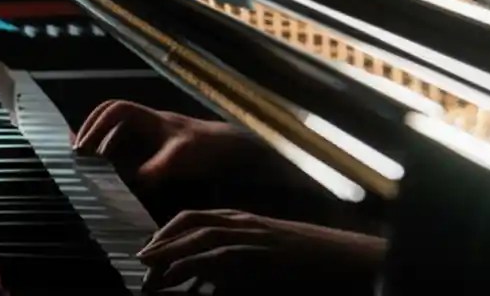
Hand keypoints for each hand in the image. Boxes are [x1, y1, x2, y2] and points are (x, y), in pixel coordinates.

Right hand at [73, 100, 257, 186]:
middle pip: (110, 119)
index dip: (95, 124)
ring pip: (119, 134)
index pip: (114, 110)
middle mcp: (148, 124)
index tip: (84, 145)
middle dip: (92, 133)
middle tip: (78, 155)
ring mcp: (153, 136)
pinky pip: (130, 149)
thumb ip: (155, 168)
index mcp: (150, 118)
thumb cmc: (208, 148)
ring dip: (103, 146)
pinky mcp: (158, 150)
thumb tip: (131, 181)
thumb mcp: (181, 158)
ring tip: (90, 165)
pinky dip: (117, 158)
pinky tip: (112, 174)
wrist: (235, 151)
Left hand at [136, 209, 385, 291]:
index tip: (149, 245)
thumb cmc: (308, 258)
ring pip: (200, 236)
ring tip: (149, 267)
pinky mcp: (261, 255)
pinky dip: (194, 264)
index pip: (196, 216)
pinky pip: (219, 257)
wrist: (348, 257)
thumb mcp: (266, 251)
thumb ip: (237, 255)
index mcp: (243, 219)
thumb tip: (208, 273)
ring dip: (170, 251)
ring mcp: (253, 237)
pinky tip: (178, 275)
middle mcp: (244, 222)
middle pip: (192, 223)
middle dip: (163, 239)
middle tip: (141, 259)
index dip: (168, 229)